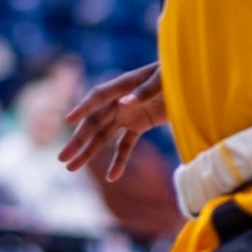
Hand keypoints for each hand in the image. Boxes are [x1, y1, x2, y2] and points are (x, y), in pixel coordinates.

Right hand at [59, 61, 165, 179]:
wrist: (189, 80)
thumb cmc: (175, 74)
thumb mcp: (163, 79)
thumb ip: (145, 90)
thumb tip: (124, 102)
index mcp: (122, 85)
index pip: (97, 97)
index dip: (82, 108)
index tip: (68, 121)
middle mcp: (119, 101)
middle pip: (93, 123)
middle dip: (77, 142)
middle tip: (61, 158)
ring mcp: (127, 115)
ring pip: (103, 136)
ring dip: (88, 152)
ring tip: (72, 168)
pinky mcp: (139, 125)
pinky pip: (126, 145)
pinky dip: (119, 160)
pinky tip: (112, 177)